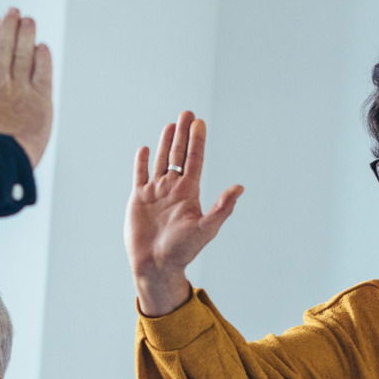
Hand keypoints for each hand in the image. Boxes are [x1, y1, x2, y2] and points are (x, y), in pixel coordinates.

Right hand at [0, 7, 52, 167]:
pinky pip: (43, 71)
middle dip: (8, 26)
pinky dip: (42, 57)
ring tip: (28, 20)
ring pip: (23, 53)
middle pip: (3, 46)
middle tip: (13, 11)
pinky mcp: (40, 99)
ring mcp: (19, 89)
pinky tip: (42, 47)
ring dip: (25, 33)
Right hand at [127, 111, 243, 315]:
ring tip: (171, 124)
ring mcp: (155, 193)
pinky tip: (145, 149)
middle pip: (179, 155)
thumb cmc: (182, 251)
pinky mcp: (138, 200)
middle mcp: (173, 190)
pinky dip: (142, 162)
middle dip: (183, 134)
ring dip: (166, 143)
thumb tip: (240, 187)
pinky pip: (140, 175)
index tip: (200, 122)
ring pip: (161, 161)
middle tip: (188, 113)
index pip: (194, 160)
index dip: (197, 141)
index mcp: (189, 194)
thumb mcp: (205, 229)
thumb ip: (222, 208)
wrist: (155, 266)